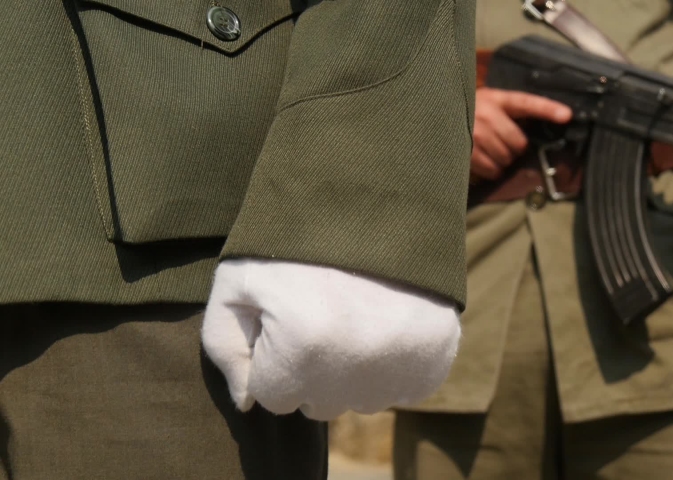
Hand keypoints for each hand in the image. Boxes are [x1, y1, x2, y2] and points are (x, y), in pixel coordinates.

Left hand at [201, 259, 459, 420]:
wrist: (373, 197)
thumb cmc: (293, 239)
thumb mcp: (237, 281)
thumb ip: (223, 347)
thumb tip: (248, 402)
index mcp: (302, 346)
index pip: (270, 397)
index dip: (272, 356)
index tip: (285, 315)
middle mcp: (357, 367)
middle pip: (317, 405)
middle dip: (310, 368)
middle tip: (319, 313)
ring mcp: (403, 365)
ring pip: (360, 399)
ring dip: (351, 370)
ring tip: (352, 313)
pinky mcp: (436, 359)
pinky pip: (402, 390)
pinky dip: (392, 366)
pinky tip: (383, 325)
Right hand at [471, 88, 571, 180]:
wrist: (435, 114)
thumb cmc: (466, 112)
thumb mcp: (487, 103)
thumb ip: (507, 113)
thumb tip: (528, 136)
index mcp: (496, 98)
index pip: (527, 102)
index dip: (548, 109)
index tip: (567, 115)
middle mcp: (486, 113)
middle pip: (519, 143)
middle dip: (515, 149)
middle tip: (504, 146)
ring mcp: (475, 133)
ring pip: (506, 158)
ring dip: (503, 161)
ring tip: (492, 153)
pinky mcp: (466, 151)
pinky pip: (492, 169)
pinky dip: (492, 171)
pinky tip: (485, 163)